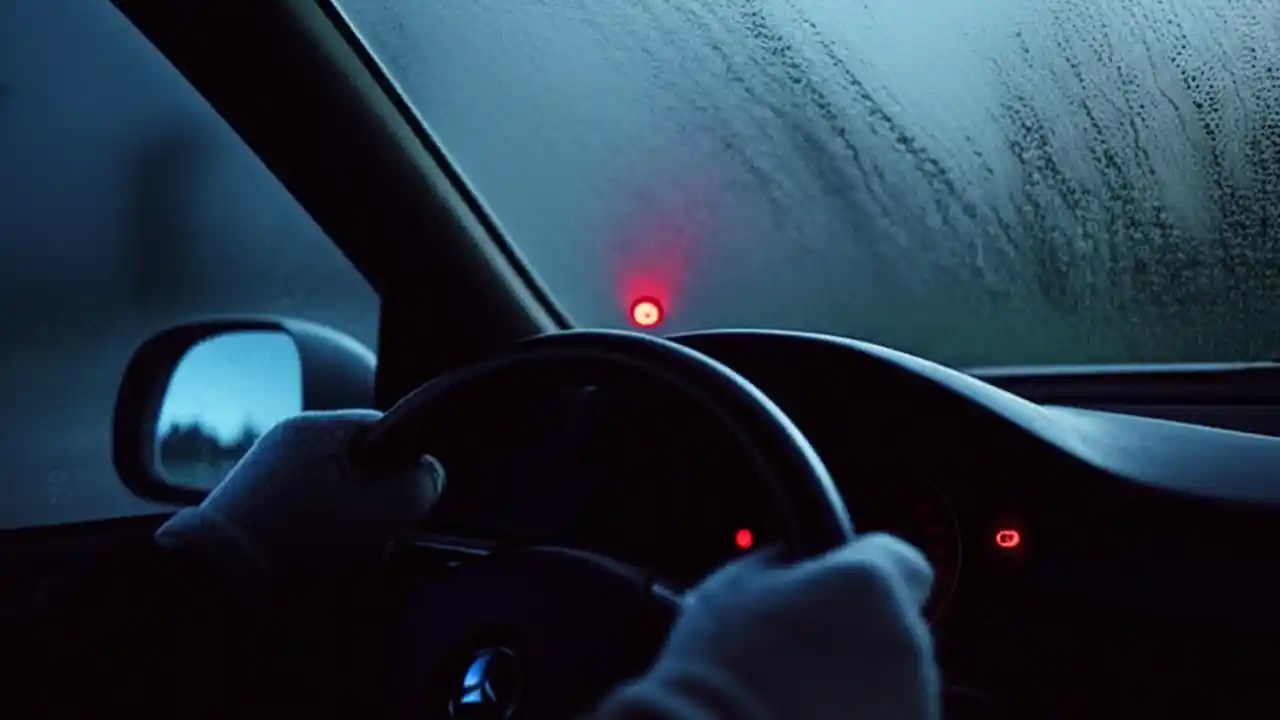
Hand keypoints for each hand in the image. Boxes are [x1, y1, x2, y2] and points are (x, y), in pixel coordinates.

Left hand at [156, 410, 444, 583]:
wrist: (216, 585)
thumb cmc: (302, 541)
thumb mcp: (383, 510)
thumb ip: (421, 484)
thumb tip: (429, 474)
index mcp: (312, 428)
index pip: (385, 430)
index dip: (406, 466)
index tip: (406, 501)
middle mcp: (284, 446)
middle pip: (363, 469)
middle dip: (376, 507)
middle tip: (370, 538)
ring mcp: (264, 482)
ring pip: (338, 502)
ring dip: (350, 533)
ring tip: (336, 562)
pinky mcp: (253, 518)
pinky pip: (308, 525)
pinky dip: (319, 548)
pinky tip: (314, 572)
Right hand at [598, 533, 939, 718]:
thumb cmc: (719, 672)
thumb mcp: (737, 586)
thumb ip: (790, 567)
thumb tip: (800, 566)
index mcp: (868, 585)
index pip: (907, 562)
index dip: (874, 573)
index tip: (844, 587)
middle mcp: (907, 639)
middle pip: (897, 624)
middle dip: (859, 634)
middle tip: (804, 653)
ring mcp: (915, 699)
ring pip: (897, 678)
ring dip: (861, 682)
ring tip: (803, 696)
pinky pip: (892, 715)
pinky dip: (862, 716)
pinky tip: (813, 719)